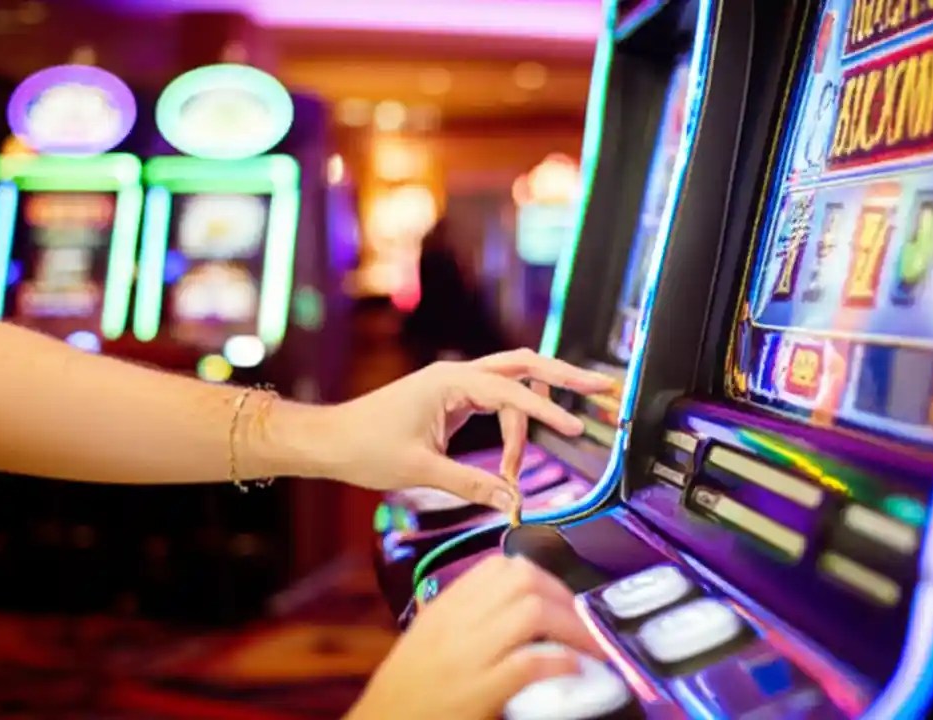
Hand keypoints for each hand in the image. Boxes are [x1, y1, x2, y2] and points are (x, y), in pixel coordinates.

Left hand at [318, 349, 611, 510]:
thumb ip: (472, 486)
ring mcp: (455, 384)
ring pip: (513, 379)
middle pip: (523, 365)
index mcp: (450, 382)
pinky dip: (518, 414)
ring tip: (574, 416)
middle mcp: (456, 375)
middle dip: (564, 376)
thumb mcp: (421, 471)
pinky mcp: (452, 398)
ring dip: (542, 398)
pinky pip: (497, 397)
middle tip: (601, 387)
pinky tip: (533, 432)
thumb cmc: (365, 448)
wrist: (331, 440)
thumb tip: (513, 502)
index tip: (575, 429)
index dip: (546, 414)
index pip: (512, 392)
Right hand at [348, 555, 603, 719]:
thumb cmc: (407, 690)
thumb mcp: (429, 640)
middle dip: (564, 597)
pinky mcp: (478, 692)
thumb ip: (464, 618)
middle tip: (583, 623)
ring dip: (572, 627)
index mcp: (443, 608)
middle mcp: (455, 624)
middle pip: (523, 581)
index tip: (558, 597)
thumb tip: (517, 609)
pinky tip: (573, 670)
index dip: (540, 576)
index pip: (498, 567)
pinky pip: (529, 663)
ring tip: (589, 646)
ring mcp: (466, 656)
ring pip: (531, 612)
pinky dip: (560, 662)